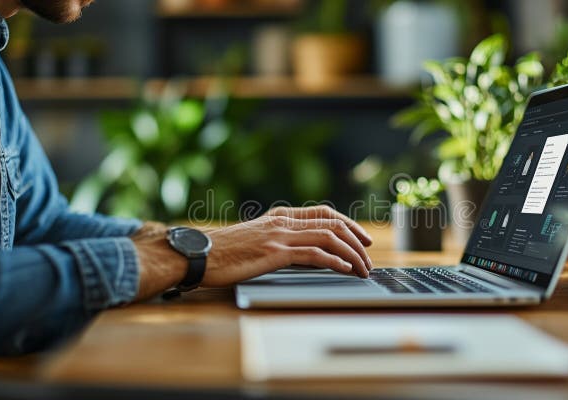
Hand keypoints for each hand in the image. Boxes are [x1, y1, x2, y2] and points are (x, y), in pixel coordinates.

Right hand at [202, 205, 372, 286]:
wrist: (198, 255)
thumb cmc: (223, 253)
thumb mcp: (255, 241)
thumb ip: (279, 241)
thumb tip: (305, 254)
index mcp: (279, 216)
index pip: (323, 212)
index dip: (348, 224)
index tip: (362, 238)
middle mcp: (282, 221)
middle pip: (332, 224)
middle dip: (356, 241)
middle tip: (368, 257)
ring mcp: (279, 235)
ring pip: (329, 237)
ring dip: (351, 254)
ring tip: (362, 269)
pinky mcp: (275, 252)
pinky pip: (314, 254)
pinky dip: (335, 261)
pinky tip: (345, 270)